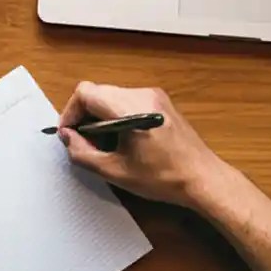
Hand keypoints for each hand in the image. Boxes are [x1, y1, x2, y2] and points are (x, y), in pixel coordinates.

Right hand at [58, 82, 232, 208]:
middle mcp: (142, 95)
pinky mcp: (161, 101)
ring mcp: (154, 95)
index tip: (69, 133)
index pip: (86, 92)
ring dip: (101, 116)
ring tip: (105, 144)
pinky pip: (128, 99)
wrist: (202, 177)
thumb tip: (67, 137)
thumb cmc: (164, 177)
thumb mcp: (115, 171)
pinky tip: (123, 139)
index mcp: (130, 109)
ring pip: (112, 95)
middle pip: (98, 92)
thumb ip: (83, 153)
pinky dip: (117, 114)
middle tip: (85, 143)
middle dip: (85, 116)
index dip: (70, 112)